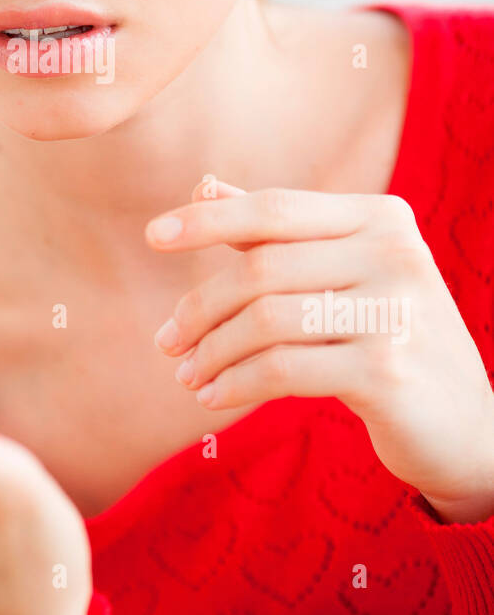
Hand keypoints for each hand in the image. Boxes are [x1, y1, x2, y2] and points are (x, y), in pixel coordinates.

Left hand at [146, 182, 493, 521]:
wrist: (471, 428)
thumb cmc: (392, 339)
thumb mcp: (348, 274)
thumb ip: (281, 234)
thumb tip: (204, 186)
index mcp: (382, 218)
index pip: (275, 209)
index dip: (208, 220)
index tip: (153, 237)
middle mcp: (394, 254)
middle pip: (261, 268)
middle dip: (200, 307)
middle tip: (167, 342)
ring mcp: (394, 312)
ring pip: (266, 320)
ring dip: (212, 351)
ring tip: (188, 375)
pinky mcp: (387, 373)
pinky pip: (283, 370)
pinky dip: (237, 383)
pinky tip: (214, 397)